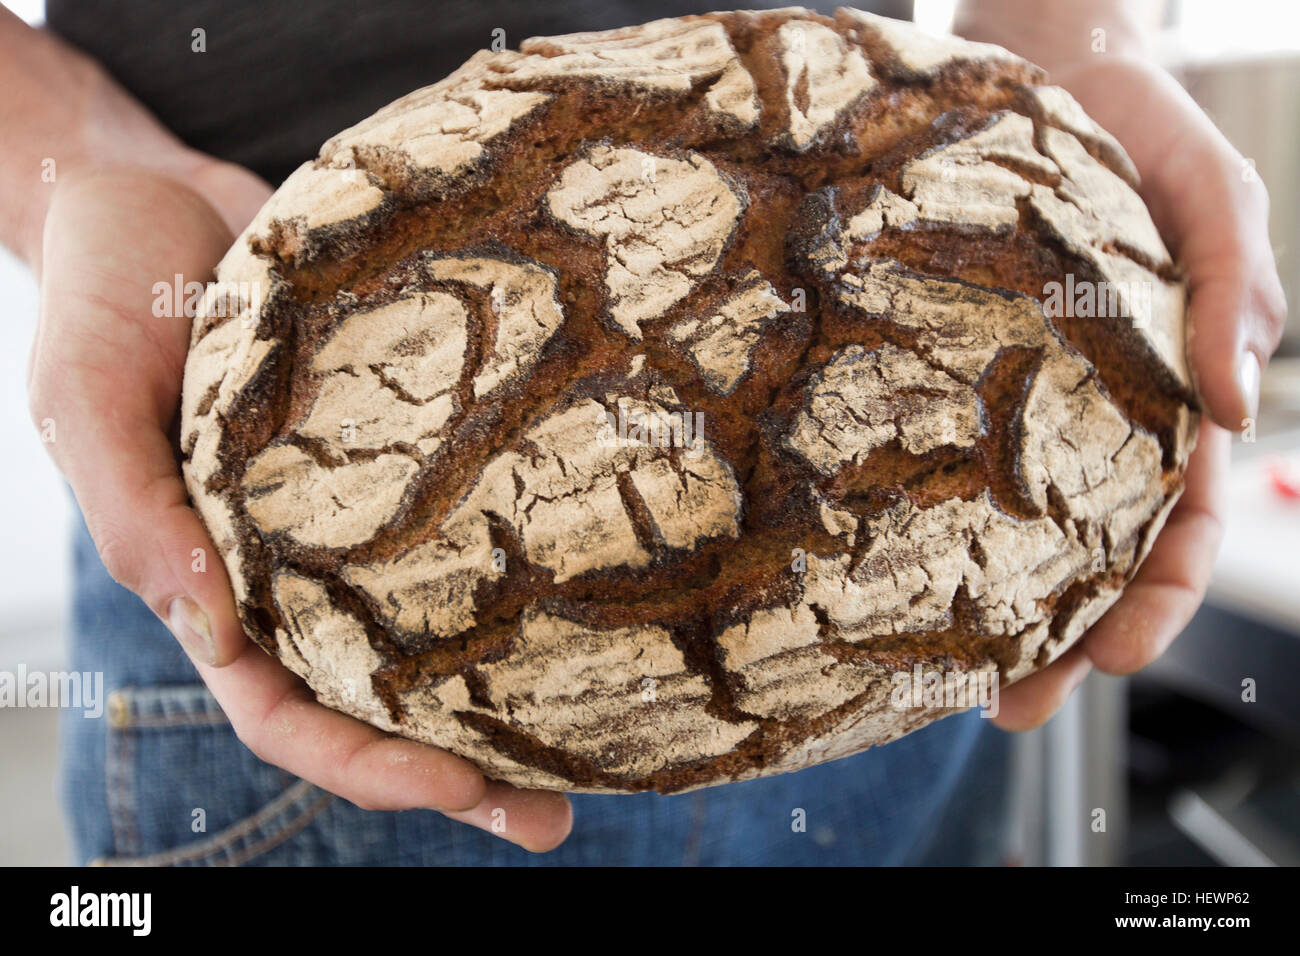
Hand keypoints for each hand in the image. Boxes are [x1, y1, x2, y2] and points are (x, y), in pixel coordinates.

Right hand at [28, 163, 571, 849]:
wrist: (147, 194)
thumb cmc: (97, 300)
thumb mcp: (85, 404)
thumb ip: (137, 517)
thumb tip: (213, 630)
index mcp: (213, 585)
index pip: (286, 710)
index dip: (365, 761)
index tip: (459, 783)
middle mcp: (291, 566)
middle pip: (377, 698)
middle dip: (458, 768)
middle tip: (555, 818)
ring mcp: (348, 515)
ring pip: (429, 626)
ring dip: (502, 689)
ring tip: (597, 738)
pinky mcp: (397, 448)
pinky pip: (456, 518)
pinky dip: (510, 564)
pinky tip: (586, 582)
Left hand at [995, 56, 1286, 727]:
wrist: (1045, 67)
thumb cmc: (1140, 132)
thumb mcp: (1215, 197)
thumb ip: (1235, 294)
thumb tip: (1238, 407)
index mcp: (1174, 399)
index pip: (1182, 524)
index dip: (1157, 600)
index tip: (1115, 661)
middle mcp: (1098, 418)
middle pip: (1095, 554)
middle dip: (1067, 639)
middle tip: (1011, 707)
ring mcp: (1026, 401)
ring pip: (1021, 527)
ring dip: (996, 609)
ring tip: (951, 679)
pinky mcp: (957, 369)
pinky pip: (948, 455)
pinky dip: (934, 519)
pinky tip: (898, 569)